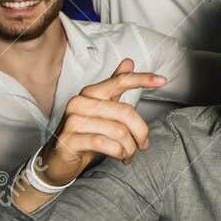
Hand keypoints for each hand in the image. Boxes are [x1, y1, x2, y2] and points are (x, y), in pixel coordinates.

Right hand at [33, 60, 162, 186]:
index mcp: (90, 93)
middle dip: (140, 132)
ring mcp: (73, 121)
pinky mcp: (70, 140)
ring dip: (130, 147)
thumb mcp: (102, 109)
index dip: (142, 79)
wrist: (57, 159)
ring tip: (129, 154)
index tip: (163, 80)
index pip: (119, 81)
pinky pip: (105, 144)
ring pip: (118, 131)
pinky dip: (118, 153)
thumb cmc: (84, 133)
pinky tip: (120, 157)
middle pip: (125, 112)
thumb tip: (129, 61)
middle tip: (143, 145)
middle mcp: (79, 103)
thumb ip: (114, 86)